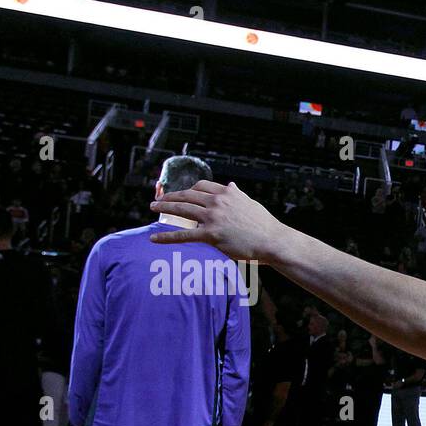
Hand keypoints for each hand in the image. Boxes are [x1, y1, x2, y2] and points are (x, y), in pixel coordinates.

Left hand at [149, 180, 284, 261]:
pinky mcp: (212, 235)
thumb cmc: (265, 225)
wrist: (273, 241)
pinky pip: (184, 235)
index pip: (200, 186)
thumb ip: (237, 195)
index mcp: (227, 193)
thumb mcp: (250, 203)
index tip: (181, 194)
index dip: (188, 190)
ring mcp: (213, 217)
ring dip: (164, 208)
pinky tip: (154, 238)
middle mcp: (218, 202)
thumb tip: (231, 185)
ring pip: (182, 210)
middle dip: (170, 196)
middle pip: (187, 195)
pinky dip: (167, 236)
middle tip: (158, 199)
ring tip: (152, 208)